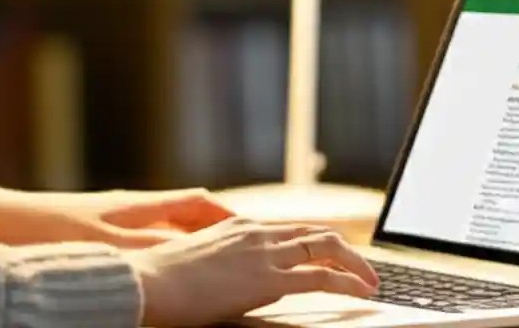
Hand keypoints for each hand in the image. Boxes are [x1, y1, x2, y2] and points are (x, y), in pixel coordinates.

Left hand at [0, 187, 233, 248]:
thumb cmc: (52, 228)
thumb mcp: (109, 244)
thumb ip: (153, 247)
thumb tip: (196, 250)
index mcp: (140, 206)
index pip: (198, 204)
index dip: (228, 215)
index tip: (253, 228)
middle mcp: (130, 208)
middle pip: (183, 214)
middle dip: (213, 227)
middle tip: (240, 242)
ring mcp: (110, 218)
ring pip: (161, 226)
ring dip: (186, 238)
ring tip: (206, 256)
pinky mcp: (91, 230)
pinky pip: (140, 235)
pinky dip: (159, 247)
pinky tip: (154, 264)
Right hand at [128, 217, 379, 326]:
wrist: (146, 283)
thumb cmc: (160, 280)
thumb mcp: (199, 262)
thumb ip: (227, 264)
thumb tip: (245, 281)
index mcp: (241, 227)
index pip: (294, 230)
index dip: (320, 242)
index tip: (337, 255)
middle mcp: (257, 232)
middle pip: (317, 233)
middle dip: (347, 250)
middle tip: (364, 269)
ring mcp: (264, 253)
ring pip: (327, 248)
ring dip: (356, 265)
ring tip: (372, 282)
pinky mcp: (267, 278)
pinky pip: (321, 277)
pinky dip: (348, 282)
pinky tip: (361, 291)